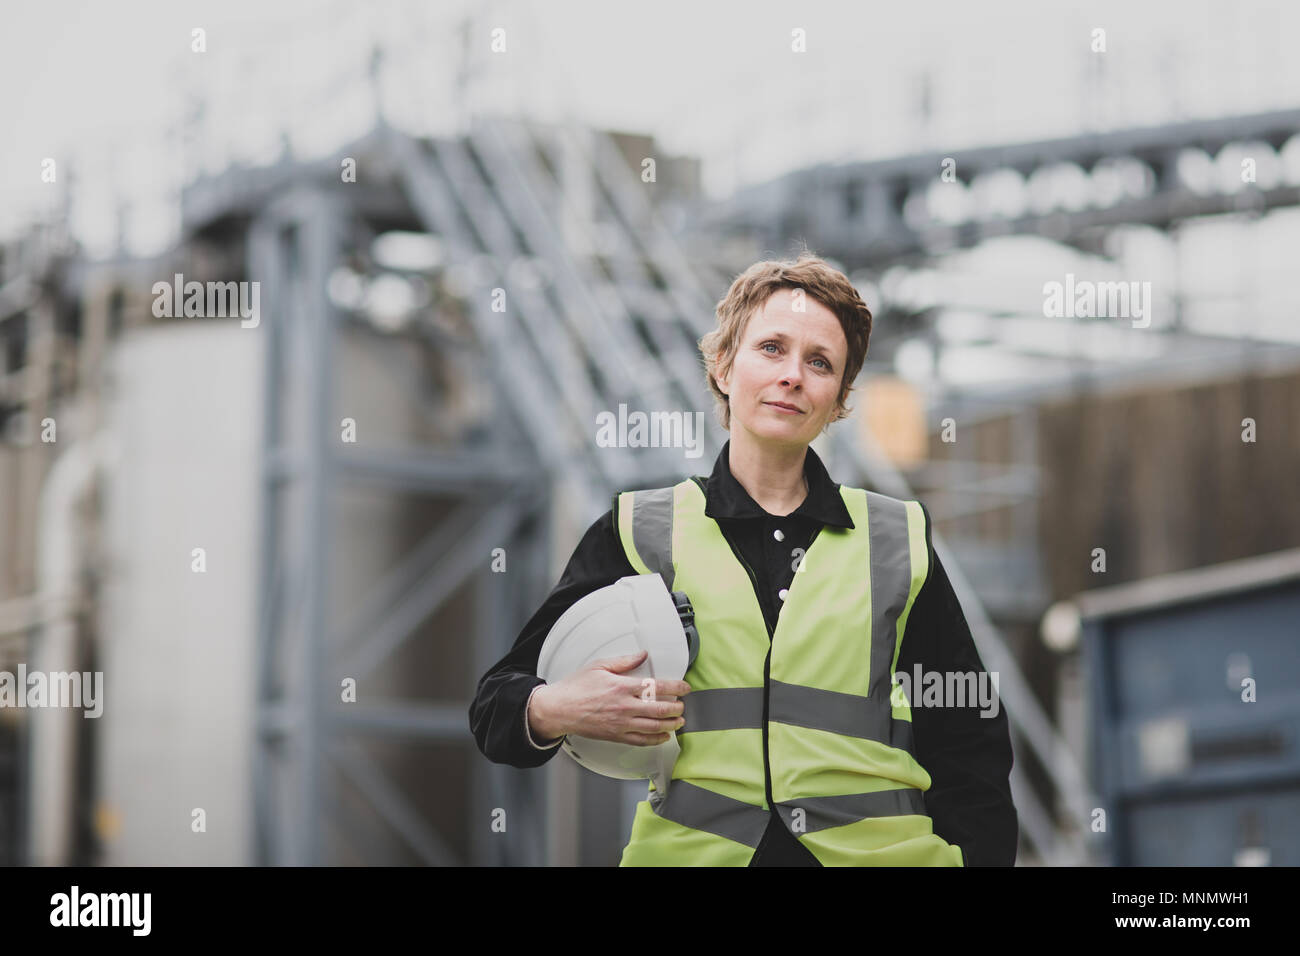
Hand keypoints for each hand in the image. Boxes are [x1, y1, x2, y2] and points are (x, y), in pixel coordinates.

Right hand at [530, 650, 690, 745]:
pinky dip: (655, 740)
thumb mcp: (599, 666)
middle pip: (660, 709)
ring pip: (654, 727)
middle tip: (682, 705)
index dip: (676, 687)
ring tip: (679, 721)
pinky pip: (641, 741)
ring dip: (671, 724)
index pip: (657, 686)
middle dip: (676, 707)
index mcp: (622, 687)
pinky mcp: (616, 736)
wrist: (559, 709)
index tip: (684, 687)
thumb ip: (624, 661)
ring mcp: (621, 724)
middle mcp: (624, 707)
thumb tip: (642, 655)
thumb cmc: (576, 688)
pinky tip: (663, 736)